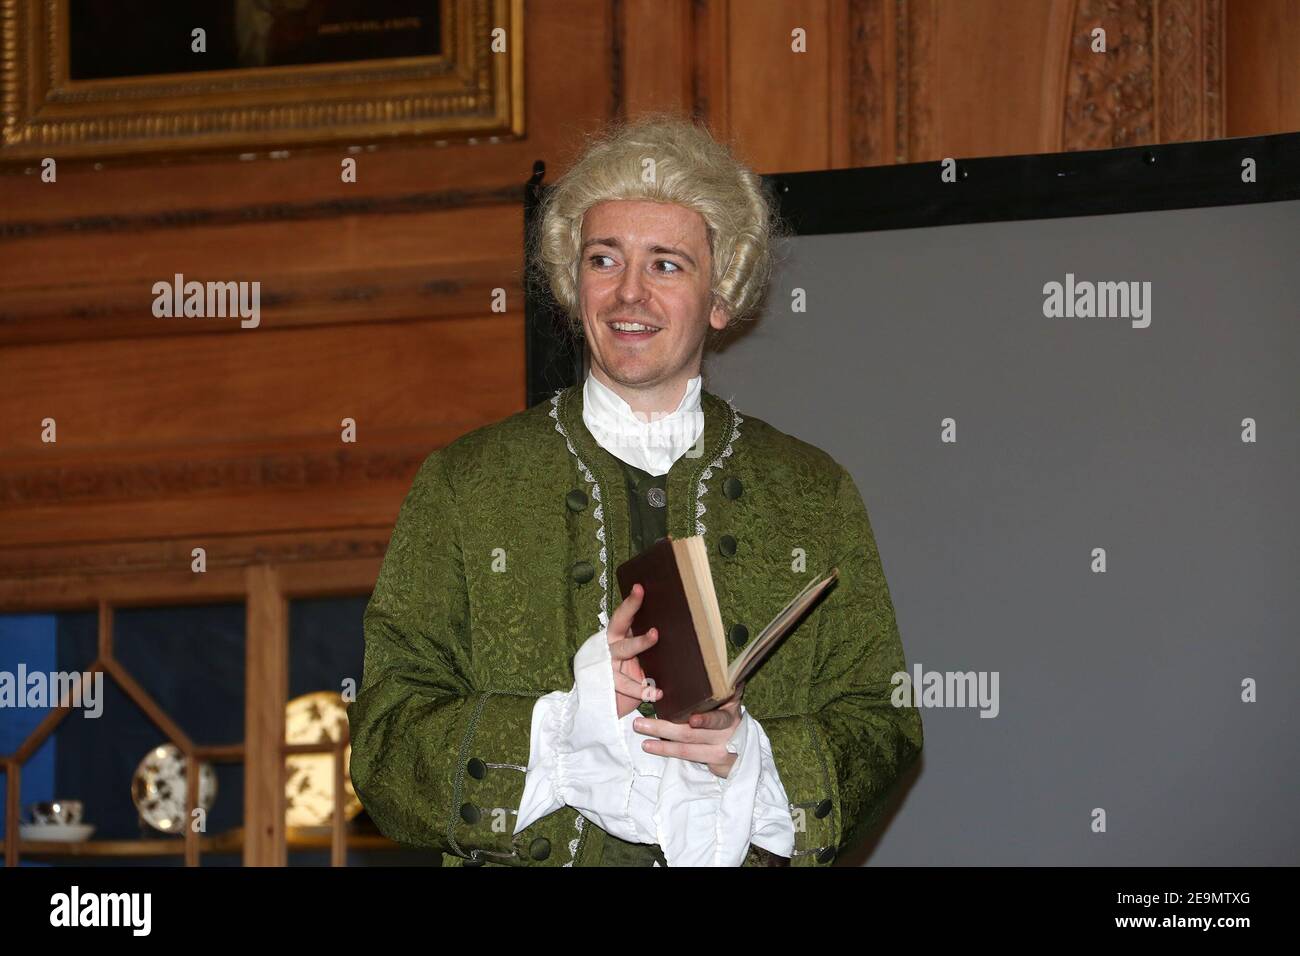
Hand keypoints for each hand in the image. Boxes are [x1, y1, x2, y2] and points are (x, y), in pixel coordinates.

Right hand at [607, 583, 663, 718]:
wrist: (604, 706)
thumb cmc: (628, 677)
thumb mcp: (637, 660)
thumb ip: (647, 647)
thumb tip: (679, 632)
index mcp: (618, 636)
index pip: (624, 615)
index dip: (631, 601)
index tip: (640, 587)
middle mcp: (611, 645)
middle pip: (619, 623)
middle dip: (631, 608)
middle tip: (649, 593)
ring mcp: (608, 663)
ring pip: (623, 649)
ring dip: (640, 641)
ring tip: (655, 635)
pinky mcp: (609, 683)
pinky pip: (626, 684)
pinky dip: (642, 688)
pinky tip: (657, 692)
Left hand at [633, 681, 745, 778]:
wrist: (744, 747)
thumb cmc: (729, 715)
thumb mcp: (731, 698)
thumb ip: (726, 684)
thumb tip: (721, 662)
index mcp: (731, 713)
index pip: (719, 718)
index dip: (706, 720)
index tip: (692, 720)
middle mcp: (725, 733)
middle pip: (692, 733)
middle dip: (664, 727)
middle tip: (640, 722)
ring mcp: (719, 750)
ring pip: (686, 747)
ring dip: (660, 741)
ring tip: (640, 729)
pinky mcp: (712, 763)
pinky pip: (685, 756)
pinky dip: (665, 750)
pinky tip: (649, 745)